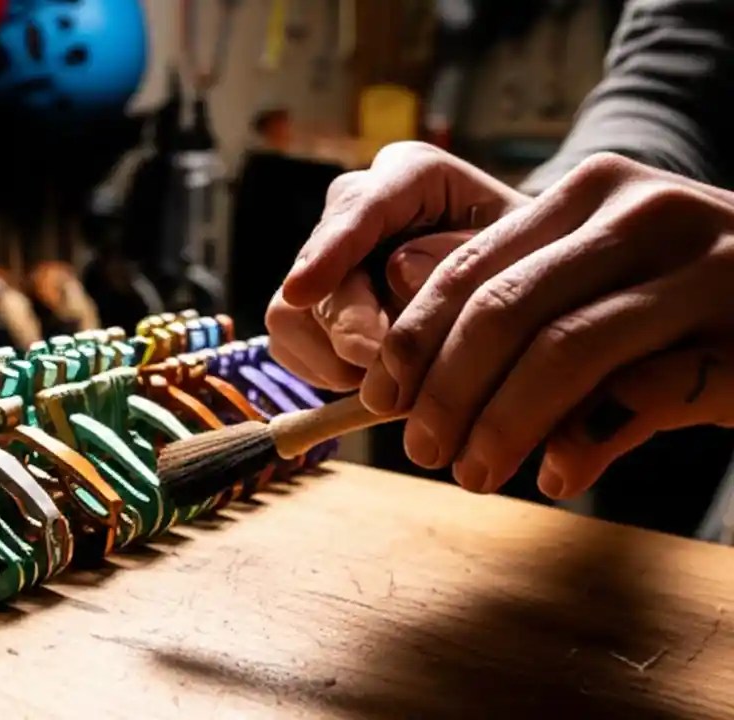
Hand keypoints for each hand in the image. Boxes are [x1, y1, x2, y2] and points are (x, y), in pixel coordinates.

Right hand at [265, 141, 529, 389]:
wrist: (519, 288)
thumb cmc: (529, 263)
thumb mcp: (526, 252)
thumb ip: (465, 255)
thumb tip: (396, 271)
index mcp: (411, 175)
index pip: (360, 204)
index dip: (330, 248)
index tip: (303, 291)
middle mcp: (356, 208)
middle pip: (321, 272)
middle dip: (350, 328)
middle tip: (390, 377)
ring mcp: (326, 258)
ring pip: (292, 313)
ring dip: (337, 356)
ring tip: (397, 380)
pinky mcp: (308, 304)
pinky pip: (288, 342)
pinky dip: (324, 370)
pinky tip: (372, 379)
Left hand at [360, 152, 733, 498]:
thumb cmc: (684, 291)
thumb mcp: (599, 272)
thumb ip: (519, 298)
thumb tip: (398, 346)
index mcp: (591, 192)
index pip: (473, 266)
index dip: (413, 338)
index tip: (377, 397)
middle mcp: (645, 215)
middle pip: (506, 309)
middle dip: (446, 389)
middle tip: (419, 449)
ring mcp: (706, 273)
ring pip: (565, 353)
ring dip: (502, 424)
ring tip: (472, 474)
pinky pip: (646, 398)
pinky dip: (587, 444)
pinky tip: (560, 478)